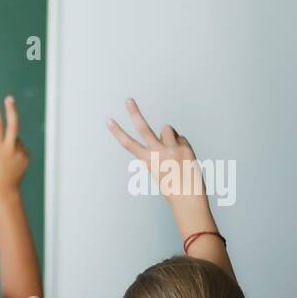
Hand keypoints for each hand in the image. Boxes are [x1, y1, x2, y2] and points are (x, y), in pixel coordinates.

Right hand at [0, 96, 29, 201]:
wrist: (3, 191)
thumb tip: (4, 132)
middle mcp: (9, 148)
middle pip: (13, 124)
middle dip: (11, 110)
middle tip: (9, 99)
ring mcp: (20, 152)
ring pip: (13, 138)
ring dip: (8, 144)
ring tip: (4, 160)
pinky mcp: (26, 156)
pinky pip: (18, 147)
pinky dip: (13, 151)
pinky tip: (10, 164)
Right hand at [107, 98, 205, 212]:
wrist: (188, 197)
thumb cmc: (172, 186)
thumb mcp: (160, 170)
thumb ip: (159, 151)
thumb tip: (167, 131)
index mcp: (147, 161)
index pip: (128, 144)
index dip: (118, 132)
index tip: (109, 121)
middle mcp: (157, 153)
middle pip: (143, 129)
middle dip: (134, 113)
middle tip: (128, 100)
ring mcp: (171, 149)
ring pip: (167, 129)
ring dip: (169, 136)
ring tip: (174, 151)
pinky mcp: (184, 147)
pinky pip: (181, 138)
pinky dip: (182, 145)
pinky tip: (184, 157)